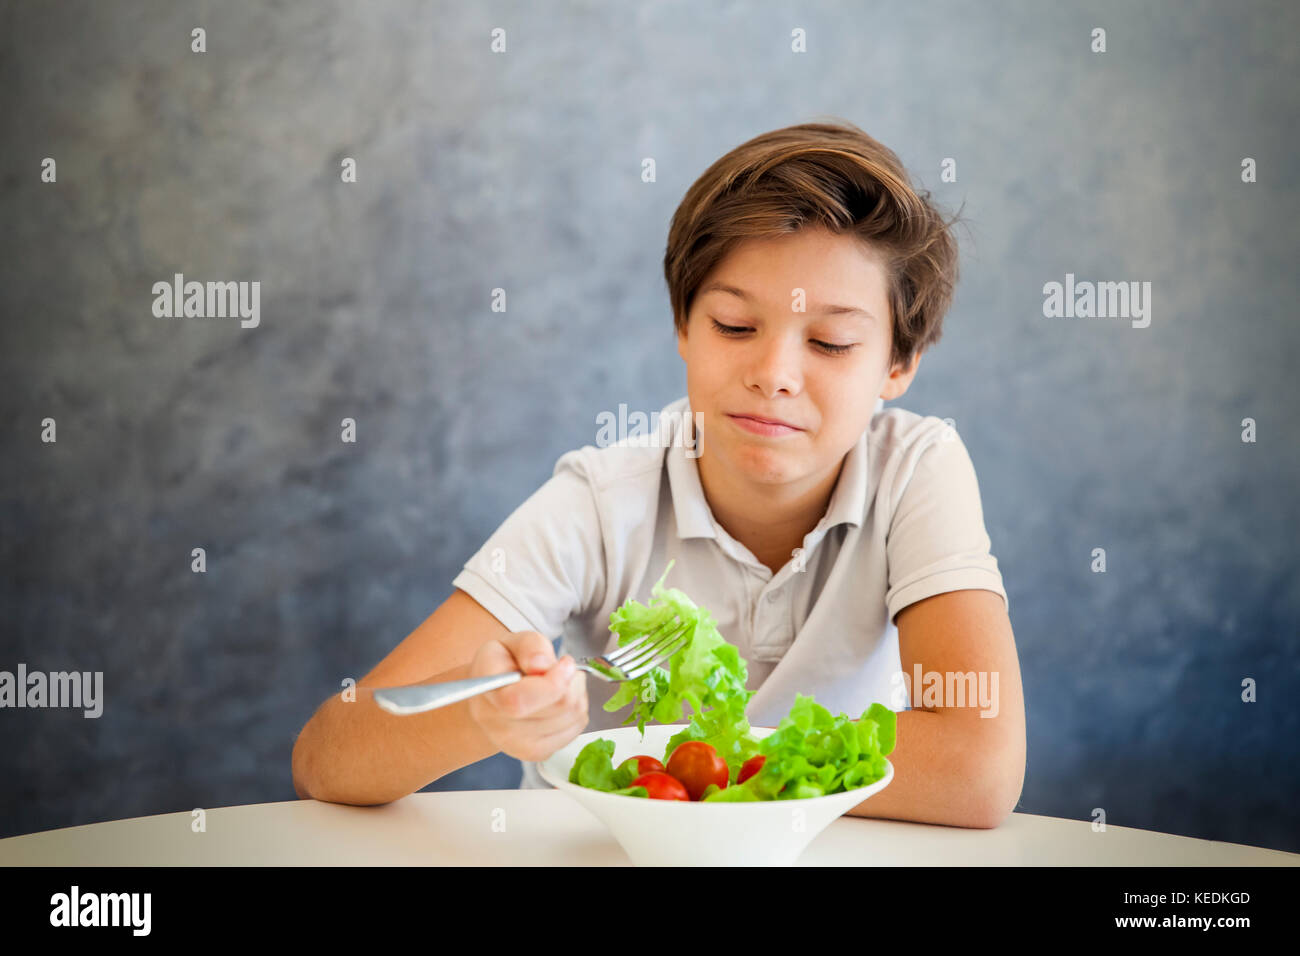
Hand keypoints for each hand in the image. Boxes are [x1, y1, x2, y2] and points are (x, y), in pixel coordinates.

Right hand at [466, 630, 587, 762]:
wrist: (490, 700)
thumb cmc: (502, 666)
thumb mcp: (512, 642)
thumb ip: (529, 646)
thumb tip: (543, 664)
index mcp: (487, 690)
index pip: (520, 700)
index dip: (553, 682)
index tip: (565, 663)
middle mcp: (497, 724)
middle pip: (559, 706)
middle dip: (571, 681)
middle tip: (562, 668)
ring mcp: (517, 744)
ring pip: (573, 716)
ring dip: (577, 694)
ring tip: (560, 683)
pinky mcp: (536, 753)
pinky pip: (576, 728)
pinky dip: (576, 711)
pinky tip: (560, 701)